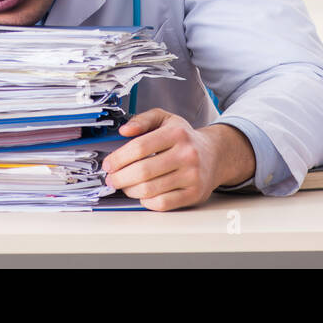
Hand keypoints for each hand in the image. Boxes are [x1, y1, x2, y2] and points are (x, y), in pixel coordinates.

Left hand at [100, 109, 253, 210]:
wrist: (215, 155)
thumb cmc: (185, 138)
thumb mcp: (166, 119)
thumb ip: (143, 120)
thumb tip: (125, 130)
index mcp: (177, 133)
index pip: (140, 147)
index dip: (118, 158)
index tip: (108, 164)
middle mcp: (186, 154)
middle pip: (143, 171)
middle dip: (120, 177)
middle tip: (111, 179)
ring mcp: (192, 176)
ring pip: (150, 189)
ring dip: (130, 190)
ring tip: (124, 186)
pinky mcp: (193, 194)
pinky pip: (162, 203)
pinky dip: (146, 201)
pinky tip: (143, 195)